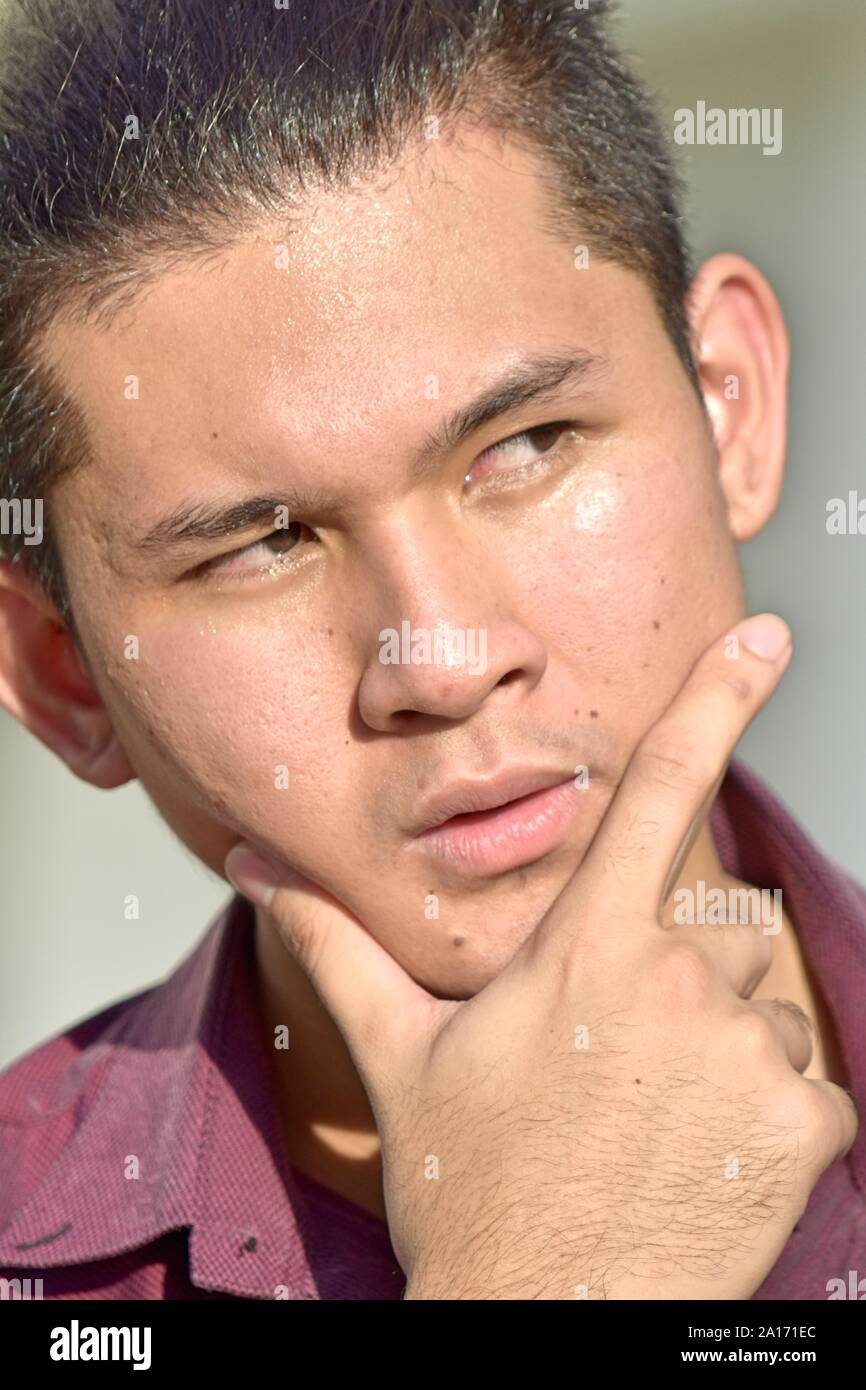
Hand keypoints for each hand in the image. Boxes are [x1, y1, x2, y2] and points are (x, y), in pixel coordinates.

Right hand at [225, 613, 857, 1299]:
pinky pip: (807, 1081)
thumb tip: (257, 870)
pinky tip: (701, 1158)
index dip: (717, 700)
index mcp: (588, 945)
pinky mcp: (804, 1122)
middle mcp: (679, 980)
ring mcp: (748, 1051)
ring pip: (763, 1003)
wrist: (551, 1321)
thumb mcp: (400, 1056)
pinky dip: (768, 1111)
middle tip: (617, 1058)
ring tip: (652, 1111)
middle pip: (716, 924)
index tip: (767, 635)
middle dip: (681, 970)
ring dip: (724, 1041)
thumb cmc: (473, 1190)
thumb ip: (337, 946)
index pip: (660, 789)